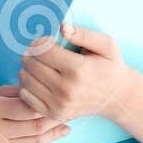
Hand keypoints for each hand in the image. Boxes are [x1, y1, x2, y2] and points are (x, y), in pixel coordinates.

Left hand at [17, 23, 135, 121]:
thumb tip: (62, 28)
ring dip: (27, 68)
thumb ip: (84, 34)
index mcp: (78, 69)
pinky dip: (27, 85)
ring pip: (25, 79)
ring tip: (39, 65)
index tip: (44, 41)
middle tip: (39, 52)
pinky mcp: (54, 114)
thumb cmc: (110, 67)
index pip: (42, 50)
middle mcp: (67, 89)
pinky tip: (38, 79)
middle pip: (31, 64)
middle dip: (32, 54)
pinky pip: (26, 96)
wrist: (117, 97)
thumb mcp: (106, 45)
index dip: (39, 42)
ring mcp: (59, 104)